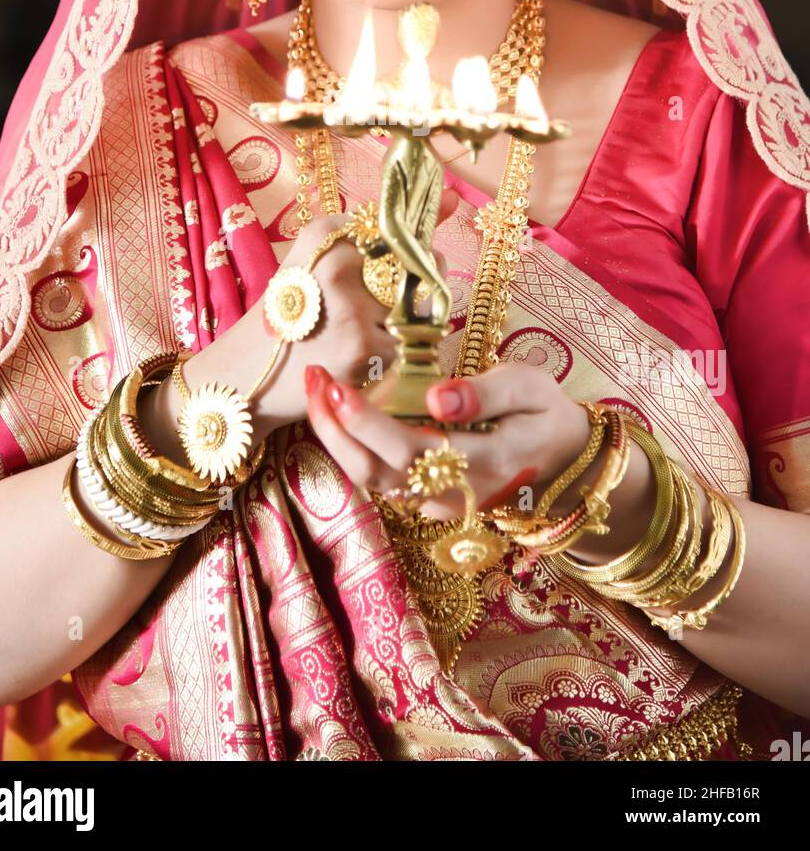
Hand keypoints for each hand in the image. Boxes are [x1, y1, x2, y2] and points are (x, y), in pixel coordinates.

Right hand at [223, 188, 459, 442]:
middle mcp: (338, 263)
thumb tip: (453, 196)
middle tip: (376, 308)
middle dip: (415, 287)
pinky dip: (392, 354)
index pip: (400, 230)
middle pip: (418, 265)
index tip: (392, 272)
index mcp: (325, 233)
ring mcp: (351, 306)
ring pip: (419, 306)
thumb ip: (385, 229)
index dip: (408, 252)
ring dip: (404, 323)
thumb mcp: (320, 258)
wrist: (244, 376)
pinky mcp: (363, 348)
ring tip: (359, 333)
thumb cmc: (289, 314)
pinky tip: (358, 356)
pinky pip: (407, 344)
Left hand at [303, 358, 592, 522]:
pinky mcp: (429, 502)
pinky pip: (380, 480)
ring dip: (335, 438)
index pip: (409, 449)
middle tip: (314, 376)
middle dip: (334, 426)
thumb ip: (486, 393)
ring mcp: (439, 503)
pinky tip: (339, 413)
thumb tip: (437, 398)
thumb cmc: (547, 414)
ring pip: (372, 481)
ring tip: (318, 389)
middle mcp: (456, 491)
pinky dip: (352, 449)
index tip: (337, 385)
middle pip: (376, 471)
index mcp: (484, 460)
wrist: (567, 464)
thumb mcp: (532, 387)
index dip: (366, 422)